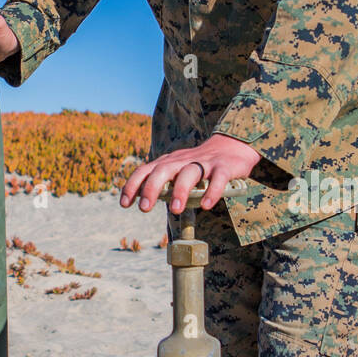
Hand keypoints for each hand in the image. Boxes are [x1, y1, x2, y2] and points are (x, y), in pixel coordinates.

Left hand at [120, 133, 261, 213]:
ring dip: (180, 191)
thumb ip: (164, 183)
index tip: (125, 204)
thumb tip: (144, 201)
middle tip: (144, 209)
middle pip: (163, 170)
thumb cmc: (200, 164)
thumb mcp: (178, 170)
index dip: (133, 185)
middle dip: (151, 188)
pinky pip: (218, 179)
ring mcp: (204, 163)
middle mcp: (183, 160)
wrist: (232, 146)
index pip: (145, 170)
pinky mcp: (224, 168)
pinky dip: (212, 192)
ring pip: (189, 173)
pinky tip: (206, 205)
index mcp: (169, 161)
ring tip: (175, 210)